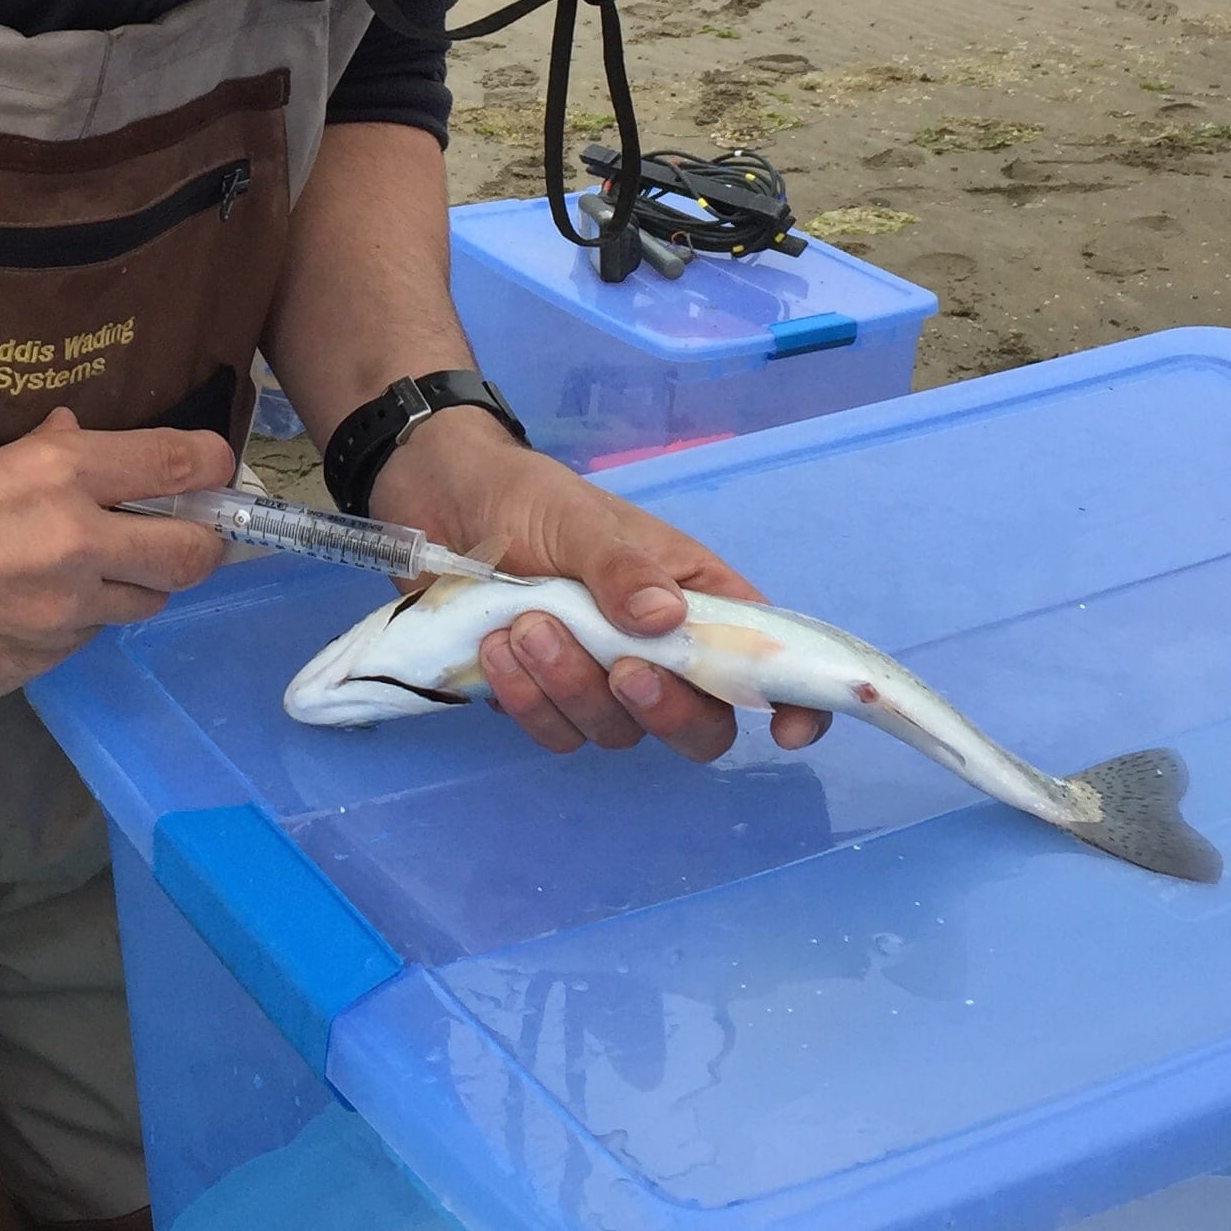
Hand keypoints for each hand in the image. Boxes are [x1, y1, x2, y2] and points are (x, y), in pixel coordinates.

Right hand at [0, 407, 234, 715]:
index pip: (183, 463)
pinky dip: (74, 623)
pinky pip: (83, 642)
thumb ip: (40, 459)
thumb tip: (78, 440)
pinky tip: (24, 609)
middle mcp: (74, 547)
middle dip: (200, 538)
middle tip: (180, 529)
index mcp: (57, 479)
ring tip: (90, 567)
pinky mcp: (35, 670)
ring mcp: (59, 620)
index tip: (214, 468)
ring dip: (132, 583)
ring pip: (144, 603)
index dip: (215, 465)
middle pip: (195, 553)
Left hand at [370, 411, 831, 764]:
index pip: (765, 656)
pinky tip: (495, 647)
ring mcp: (599, 680)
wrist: (438, 504)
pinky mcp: (544, 699)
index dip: (792, 700)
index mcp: (693, 595)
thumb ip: (621, 567)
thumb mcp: (577, 518)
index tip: (790, 731)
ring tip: (525, 626)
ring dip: (573, 689)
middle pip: (699, 723)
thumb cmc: (526, 498)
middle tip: (622, 671)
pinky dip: (528, 699)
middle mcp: (658, 648)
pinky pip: (555, 731)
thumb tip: (668, 620)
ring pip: (618, 732)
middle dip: (665, 710)